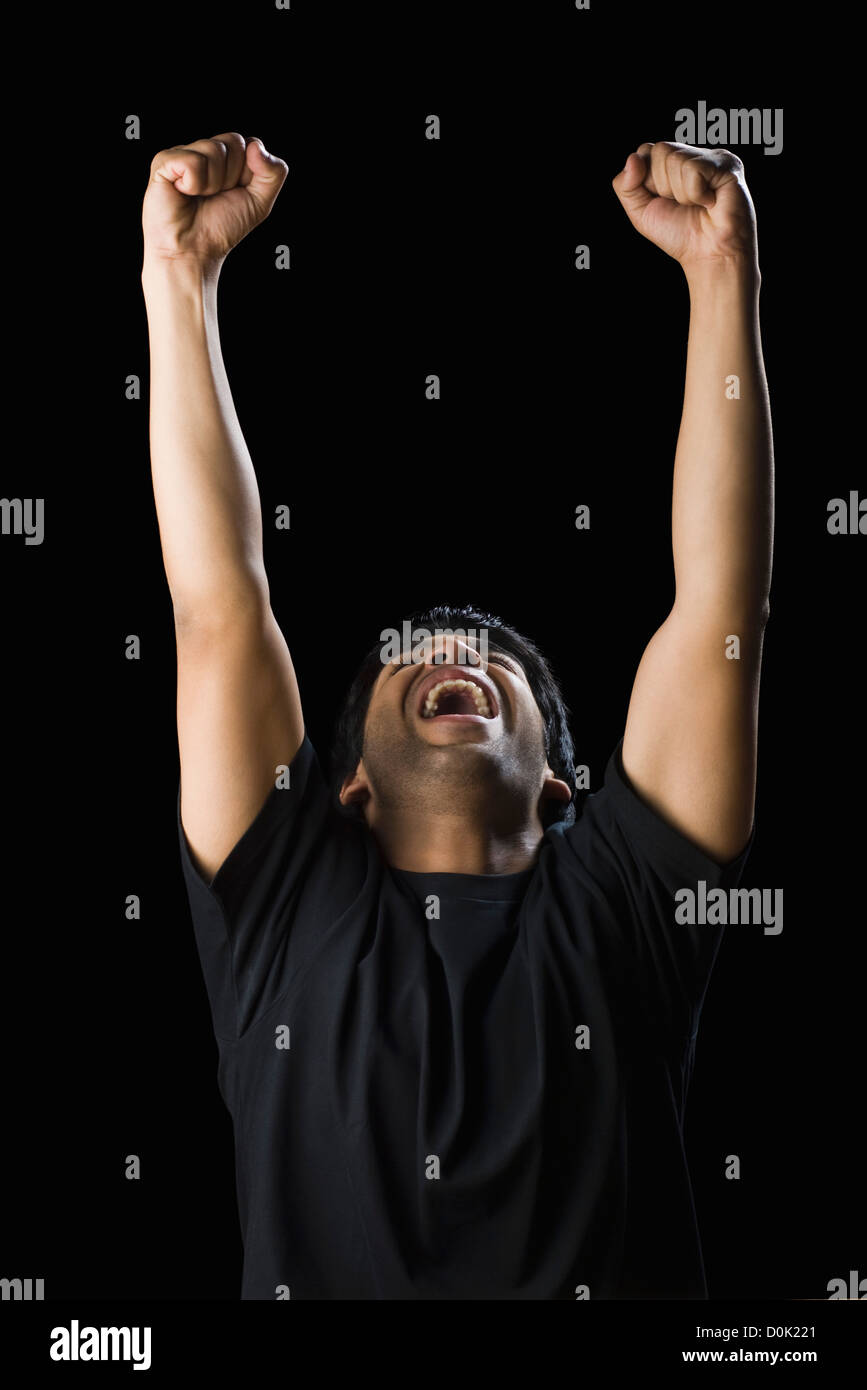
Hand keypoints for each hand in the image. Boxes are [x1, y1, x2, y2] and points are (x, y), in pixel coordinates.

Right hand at [142, 132, 287, 268]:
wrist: (194, 251)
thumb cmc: (221, 228)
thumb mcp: (260, 202)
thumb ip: (274, 173)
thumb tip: (256, 146)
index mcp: (226, 157)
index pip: (250, 143)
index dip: (249, 173)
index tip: (235, 193)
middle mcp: (204, 151)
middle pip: (234, 141)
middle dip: (232, 176)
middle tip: (215, 196)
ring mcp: (183, 154)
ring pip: (214, 149)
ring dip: (213, 183)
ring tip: (199, 197)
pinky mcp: (164, 162)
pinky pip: (193, 161)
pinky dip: (194, 184)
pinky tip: (184, 193)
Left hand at [612, 141, 756, 274]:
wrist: (709, 255)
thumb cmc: (679, 235)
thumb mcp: (641, 212)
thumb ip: (625, 186)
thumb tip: (633, 158)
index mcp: (672, 163)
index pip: (645, 151)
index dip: (647, 179)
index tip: (663, 200)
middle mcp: (692, 155)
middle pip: (660, 150)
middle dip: (663, 186)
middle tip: (682, 205)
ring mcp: (711, 157)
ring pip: (676, 159)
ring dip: (680, 193)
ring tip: (697, 205)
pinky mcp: (727, 165)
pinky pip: (694, 170)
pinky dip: (695, 194)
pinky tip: (709, 203)